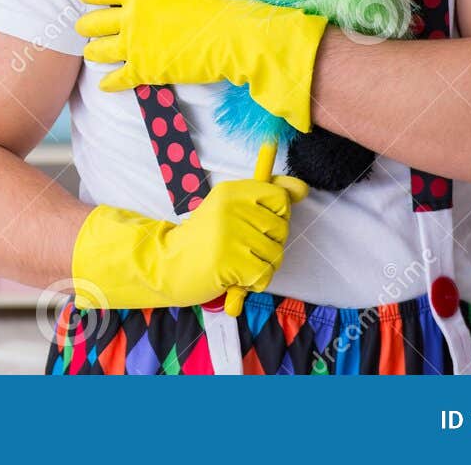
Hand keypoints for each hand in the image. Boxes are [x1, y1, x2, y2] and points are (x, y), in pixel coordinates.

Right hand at [71, 175, 308, 309]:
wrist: (168, 264)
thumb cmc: (204, 238)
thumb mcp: (230, 209)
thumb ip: (267, 197)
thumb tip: (302, 188)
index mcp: (231, 190)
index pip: (279, 197)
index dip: (279, 213)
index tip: (261, 221)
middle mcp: (231, 208)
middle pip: (281, 228)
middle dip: (270, 243)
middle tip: (243, 246)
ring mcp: (230, 235)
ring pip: (275, 254)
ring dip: (262, 265)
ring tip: (237, 262)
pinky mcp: (230, 262)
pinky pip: (264, 275)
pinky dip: (253, 282)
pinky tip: (234, 276)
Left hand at [74, 0, 324, 131]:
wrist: (232, 34)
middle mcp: (130, 19)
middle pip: (92, 22)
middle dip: (85, 24)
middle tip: (85, 26)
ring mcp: (135, 47)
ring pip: (98, 51)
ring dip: (92, 50)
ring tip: (93, 51)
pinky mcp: (145, 71)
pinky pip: (117, 79)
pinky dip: (109, 82)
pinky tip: (105, 83)